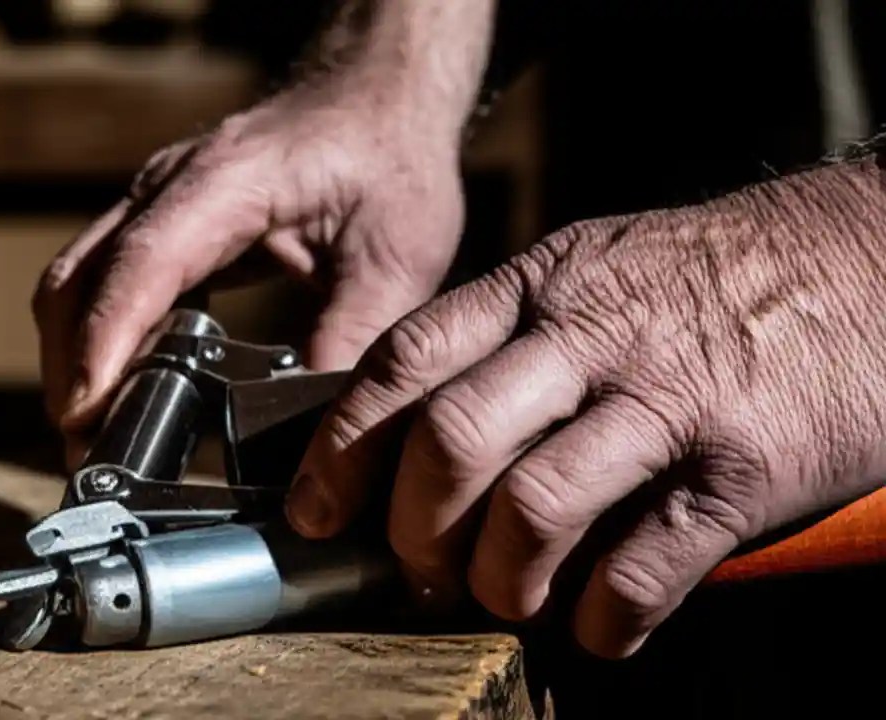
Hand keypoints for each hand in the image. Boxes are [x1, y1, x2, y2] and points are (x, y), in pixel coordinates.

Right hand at [34, 85, 463, 465]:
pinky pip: (104, 281)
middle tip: (88, 454)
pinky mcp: (162, 222)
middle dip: (72, 371)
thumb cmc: (391, 159)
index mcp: (225, 185)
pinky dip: (99, 338)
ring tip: (96, 438)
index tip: (86, 412)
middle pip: (78, 280)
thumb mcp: (396, 258)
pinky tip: (124, 389)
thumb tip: (312, 430)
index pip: (140, 267)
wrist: (379, 94)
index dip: (106, 343)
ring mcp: (156, 202)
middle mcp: (169, 187)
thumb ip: (352, 341)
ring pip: (77, 282)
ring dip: (75, 359)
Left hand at [285, 155, 885, 656]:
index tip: (316, 509)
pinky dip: (605, 615)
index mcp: (542, 285)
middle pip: (453, 439)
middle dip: (415, 527)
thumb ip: (508, 335)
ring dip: (502, 578)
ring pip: (536, 504)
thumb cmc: (712, 275)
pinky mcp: (748, 468)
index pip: (407, 360)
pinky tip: (598, 625)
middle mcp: (595, 337)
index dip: (344, 446)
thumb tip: (415, 428)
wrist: (870, 253)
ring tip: (507, 598)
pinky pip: (649, 563)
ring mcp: (672, 401)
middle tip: (419, 569)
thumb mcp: (595, 267)